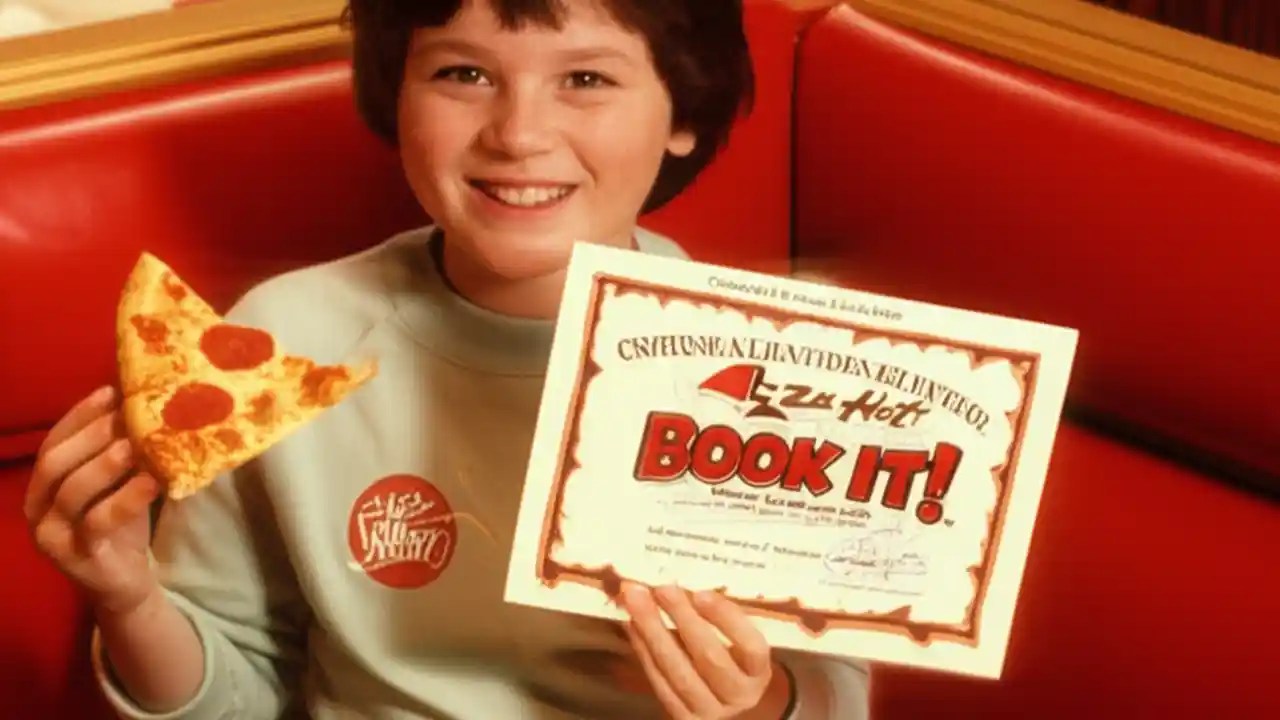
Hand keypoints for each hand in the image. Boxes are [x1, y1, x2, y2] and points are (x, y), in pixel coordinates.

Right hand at [24, 386, 161, 616]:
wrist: (125, 582)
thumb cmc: (119, 524)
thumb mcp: (117, 483)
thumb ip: (119, 450)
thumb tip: (144, 403)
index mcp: (42, 487)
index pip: (53, 442)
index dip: (79, 415)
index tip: (111, 391)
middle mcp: (37, 509)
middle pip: (55, 463)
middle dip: (90, 435)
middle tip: (126, 416)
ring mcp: (52, 536)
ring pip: (72, 492)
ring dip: (105, 464)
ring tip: (136, 445)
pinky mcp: (78, 558)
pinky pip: (98, 523)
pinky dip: (126, 499)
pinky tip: (152, 482)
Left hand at [619, 583, 790, 719]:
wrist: (728, 699)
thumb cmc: (733, 657)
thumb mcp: (738, 639)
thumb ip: (719, 616)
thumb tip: (683, 583)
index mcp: (759, 672)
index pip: (751, 647)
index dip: (727, 620)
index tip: (701, 593)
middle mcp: (739, 695)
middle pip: (710, 658)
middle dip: (682, 619)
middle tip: (661, 588)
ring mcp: (710, 710)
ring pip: (679, 672)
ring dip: (653, 632)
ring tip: (636, 601)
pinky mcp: (683, 716)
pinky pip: (659, 682)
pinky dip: (644, 650)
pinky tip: (633, 624)